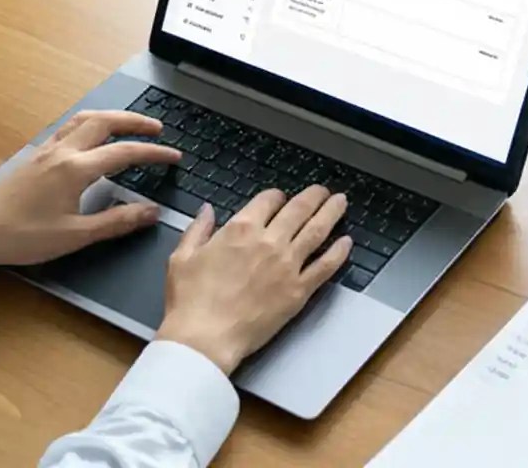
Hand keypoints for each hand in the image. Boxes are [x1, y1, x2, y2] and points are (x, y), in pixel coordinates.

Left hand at [0, 110, 180, 269]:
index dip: (153, 153)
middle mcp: (62, 152)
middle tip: (157, 129)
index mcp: (74, 169)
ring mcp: (47, 150)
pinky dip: (91, 123)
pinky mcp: (36, 154)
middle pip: (105, 122)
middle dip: (135, 121)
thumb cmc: (26, 237)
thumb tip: (150, 211)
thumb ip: (117, 221)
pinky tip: (95, 135)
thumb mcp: (77, 235)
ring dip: (112, 117)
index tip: (174, 156)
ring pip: (85, 119)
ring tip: (131, 124)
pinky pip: (69, 127)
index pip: (124, 152)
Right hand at [156, 186, 351, 374]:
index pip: (268, 200)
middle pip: (299, 209)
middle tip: (323, 191)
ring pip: (317, 231)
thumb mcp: (181, 257)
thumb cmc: (190, 301)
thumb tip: (208, 211)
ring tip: (340, 202)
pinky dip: (338, 252)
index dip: (276, 196)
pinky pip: (325, 267)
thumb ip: (198, 230)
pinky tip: (346, 243)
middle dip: (313, 196)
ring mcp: (287, 266)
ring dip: (331, 213)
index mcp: (240, 229)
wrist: (205, 338)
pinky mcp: (299, 291)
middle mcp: (268, 241)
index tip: (280, 198)